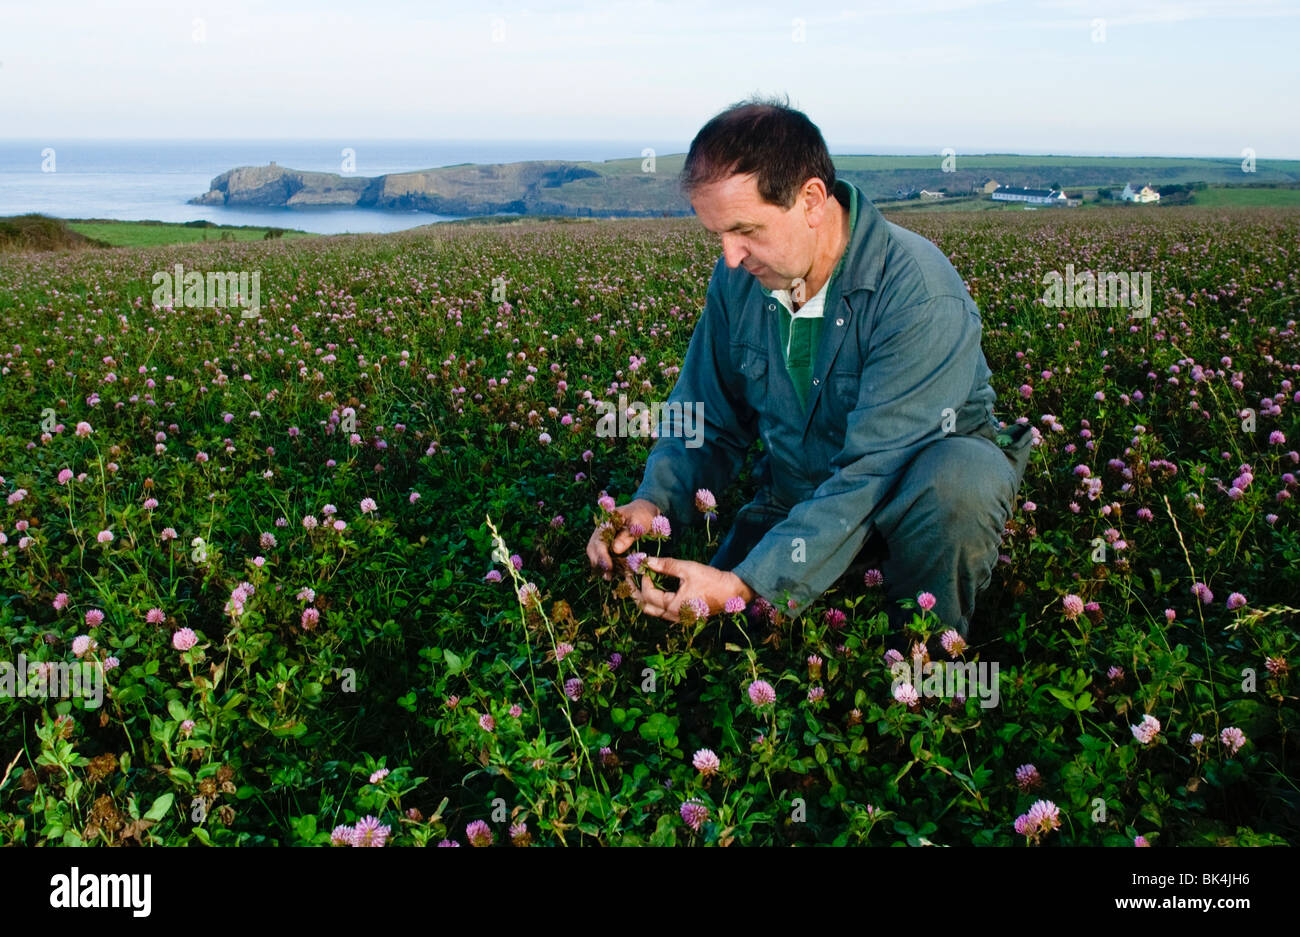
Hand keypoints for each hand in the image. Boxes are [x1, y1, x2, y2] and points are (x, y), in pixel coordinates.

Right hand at [586, 498, 660, 580]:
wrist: (644, 514)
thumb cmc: (642, 516)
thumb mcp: (638, 523)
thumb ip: (627, 535)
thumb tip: (615, 550)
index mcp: (605, 522)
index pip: (598, 541)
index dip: (602, 555)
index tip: (609, 567)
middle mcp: (600, 531)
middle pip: (592, 549)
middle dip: (599, 564)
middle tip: (608, 576)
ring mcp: (602, 539)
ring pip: (595, 555)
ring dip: (602, 567)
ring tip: (610, 578)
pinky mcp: (607, 547)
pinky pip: (603, 558)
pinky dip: (607, 567)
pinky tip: (614, 574)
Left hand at [631, 555, 754, 622]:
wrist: (732, 591)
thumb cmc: (712, 580)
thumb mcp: (688, 569)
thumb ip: (666, 565)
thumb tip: (647, 561)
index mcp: (674, 606)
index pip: (648, 595)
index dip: (643, 579)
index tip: (644, 566)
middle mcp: (674, 616)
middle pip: (645, 608)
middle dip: (635, 592)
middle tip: (628, 578)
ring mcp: (679, 618)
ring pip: (653, 611)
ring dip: (644, 597)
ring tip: (637, 583)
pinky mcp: (683, 616)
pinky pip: (662, 611)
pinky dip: (655, 600)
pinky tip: (653, 588)